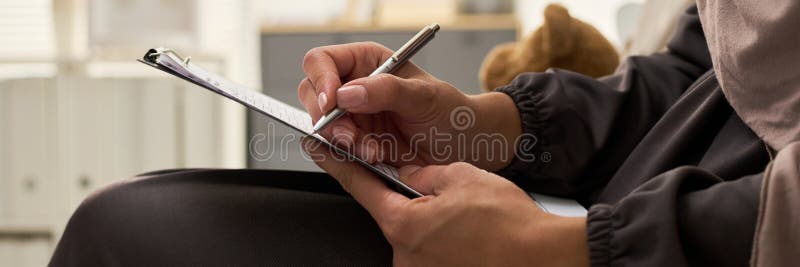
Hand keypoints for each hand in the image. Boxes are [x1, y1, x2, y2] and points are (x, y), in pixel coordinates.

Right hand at [298, 42, 520, 170]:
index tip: (332, 103)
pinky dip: (350, 158)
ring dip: (343, 142)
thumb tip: (347, 94)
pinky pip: (336, 152)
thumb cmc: (450, 112)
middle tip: (350, 135)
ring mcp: (353, 119)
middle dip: (328, 119)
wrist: (465, 148)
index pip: (322, 62)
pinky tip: (375, 157)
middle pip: (312, 96)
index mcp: (367, 63)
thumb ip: (386, 90)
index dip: (321, 80)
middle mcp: (354, 88)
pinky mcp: (357, 146)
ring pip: (322, 129)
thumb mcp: (424, 95)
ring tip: (373, 150)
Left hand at [305, 140, 588, 265]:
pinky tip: (468, 233)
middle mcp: (405, 254)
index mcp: (404, 224)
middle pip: (391, 213)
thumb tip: (406, 174)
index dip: (336, 162)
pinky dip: (443, 238)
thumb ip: (421, 174)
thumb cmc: (509, 224)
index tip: (318, 147)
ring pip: (415, 233)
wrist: (544, 257)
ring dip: (430, 220)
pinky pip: (431, 250)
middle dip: (409, 197)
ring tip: (467, 217)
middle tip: (445, 192)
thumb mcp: (460, 177)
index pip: (358, 186)